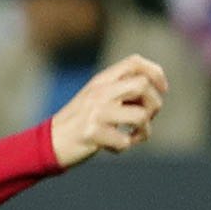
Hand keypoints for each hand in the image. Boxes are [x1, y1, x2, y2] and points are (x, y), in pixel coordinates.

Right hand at [47, 55, 165, 166]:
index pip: (134, 62)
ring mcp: (96, 113)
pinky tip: (115, 147)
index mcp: (101, 80)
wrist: (48, 142)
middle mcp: (99, 92)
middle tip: (148, 117)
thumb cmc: (78, 122)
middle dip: (154, 104)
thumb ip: (120, 91)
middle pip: (143, 85)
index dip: (155, 73)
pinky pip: (125, 141)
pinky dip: (126, 146)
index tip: (163, 89)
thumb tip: (154, 93)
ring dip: (145, 130)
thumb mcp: (96, 97)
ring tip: (134, 135)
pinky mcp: (92, 134)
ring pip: (141, 116)